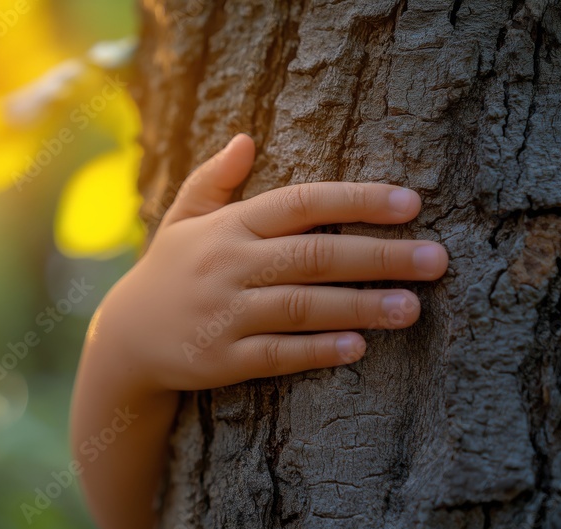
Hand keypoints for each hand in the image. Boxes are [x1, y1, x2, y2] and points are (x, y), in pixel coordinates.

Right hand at [93, 133, 447, 392]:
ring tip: (414, 307)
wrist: (125, 338)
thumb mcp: (183, 220)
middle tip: (435, 259)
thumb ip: (214, 179)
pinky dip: (319, 350)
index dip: (356, 201)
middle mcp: (227, 266)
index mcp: (227, 227)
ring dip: (362, 306)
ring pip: (303, 307)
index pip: (300, 203)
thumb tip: (246, 139)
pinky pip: (278, 354)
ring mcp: (224, 314)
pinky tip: (359, 346)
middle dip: (379, 256)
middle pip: (313, 256)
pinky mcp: (222, 358)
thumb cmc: (169, 271)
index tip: (410, 203)